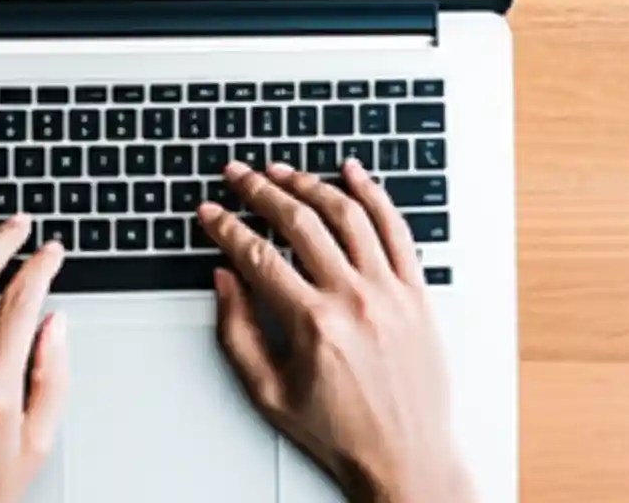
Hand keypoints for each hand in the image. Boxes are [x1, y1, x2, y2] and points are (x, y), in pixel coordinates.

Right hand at [199, 160, 474, 502]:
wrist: (405, 457)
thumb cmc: (339, 430)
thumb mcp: (268, 392)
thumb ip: (237, 332)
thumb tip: (224, 279)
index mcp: (313, 325)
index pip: (258, 256)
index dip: (226, 228)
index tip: (211, 213)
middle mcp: (353, 299)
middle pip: (300, 222)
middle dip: (261, 191)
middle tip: (239, 175)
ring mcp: (390, 291)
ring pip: (347, 215)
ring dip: (310, 184)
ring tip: (283, 171)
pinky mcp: (416, 292)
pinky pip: (396, 229)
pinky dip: (373, 194)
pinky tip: (352, 172)